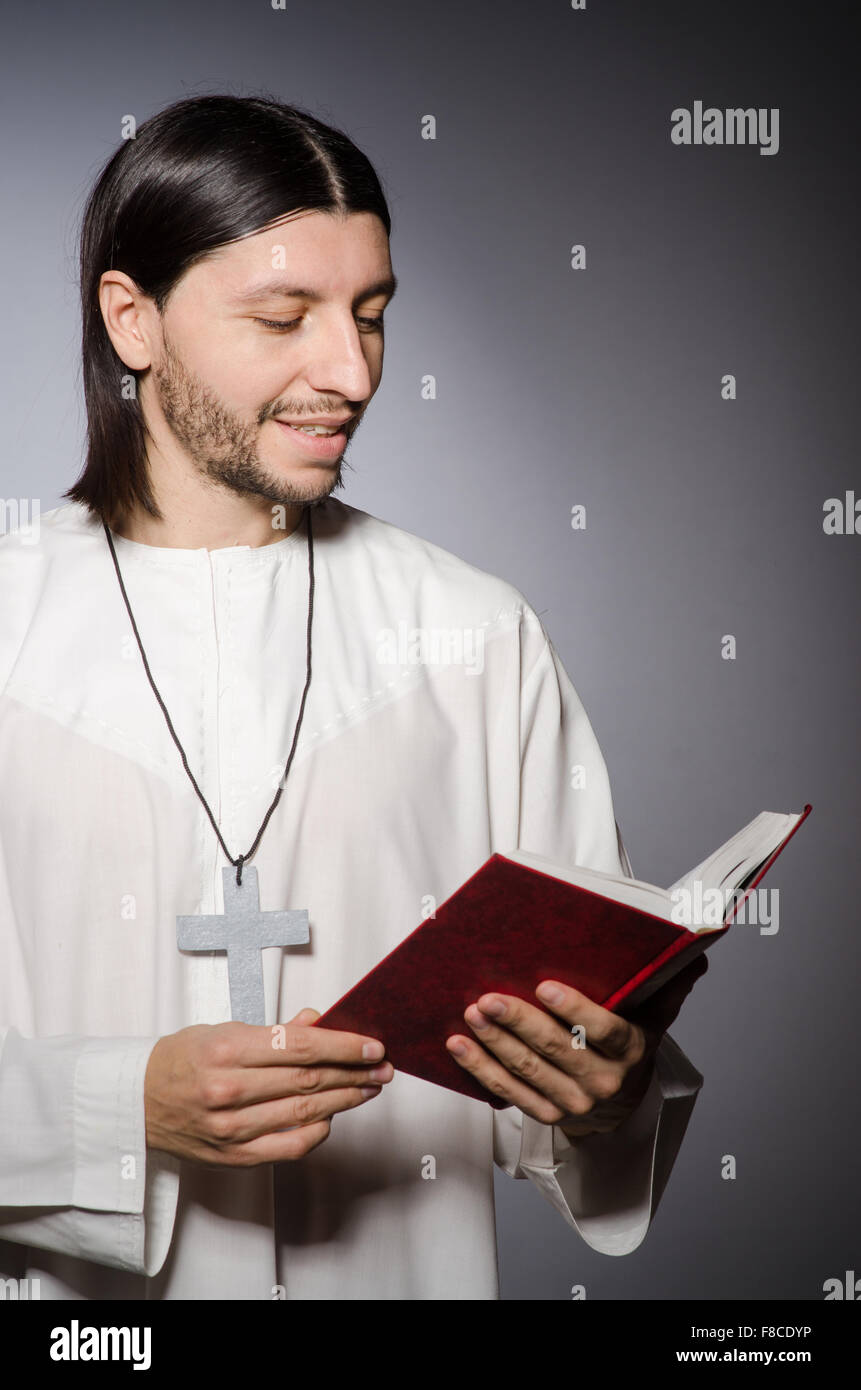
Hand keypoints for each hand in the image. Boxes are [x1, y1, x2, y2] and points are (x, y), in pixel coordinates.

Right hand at [144, 1007, 392, 1166]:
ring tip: (369, 1089)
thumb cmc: (182, 1060)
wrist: (136, 1102)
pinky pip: (289, 1147)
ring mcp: (231, 1128)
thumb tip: (317, 1022)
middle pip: (308, 1081)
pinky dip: (317, 1132)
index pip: (300, 1047)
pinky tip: (332, 1117)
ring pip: (304, 1113)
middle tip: (382, 1069)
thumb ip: (274, 1031)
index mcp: (227, 1050)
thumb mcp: (224, 1031)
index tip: (372, 1046)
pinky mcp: (233, 1156)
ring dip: (345, 1100)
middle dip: (354, 1073)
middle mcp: (229, 1090)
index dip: (343, 1047)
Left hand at [445, 955, 707, 1135]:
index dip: (574, 1009)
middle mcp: (604, 1081)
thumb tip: (697, 944)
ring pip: (529, 1072)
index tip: (545, 985)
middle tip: (489, 997)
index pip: (603, 1030)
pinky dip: (482, 1069)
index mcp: (631, 1050)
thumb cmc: (630, 1042)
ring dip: (495, 1043)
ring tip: (471, 1014)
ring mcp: (574, 1104)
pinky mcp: (548, 1116)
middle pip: (557, 1051)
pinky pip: (509, 1093)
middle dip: (520, 1022)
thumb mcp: (655, 1014)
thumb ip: (669, 981)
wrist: (622, 1103)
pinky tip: (459, 1046)